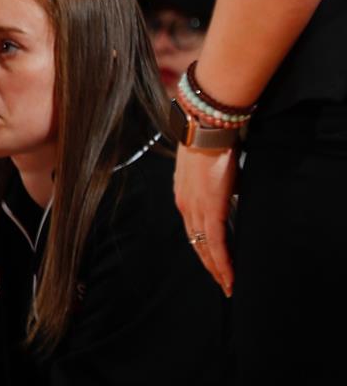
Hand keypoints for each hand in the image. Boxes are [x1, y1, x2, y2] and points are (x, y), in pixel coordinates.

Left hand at [174, 142, 236, 295]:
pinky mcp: (210, 208)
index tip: (212, 263)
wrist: (206, 127)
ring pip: (205, 247)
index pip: (193, 229)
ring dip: (217, 269)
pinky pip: (217, 242)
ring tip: (228, 285)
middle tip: (222, 283)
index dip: (202, 248)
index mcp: (183, 195)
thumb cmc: (210, 142)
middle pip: (196, 243)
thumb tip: (229, 194)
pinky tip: (230, 276)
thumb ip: (216, 186)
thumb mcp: (208, 169)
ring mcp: (195, 208)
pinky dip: (223, 262)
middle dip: (209, 265)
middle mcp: (185, 205)